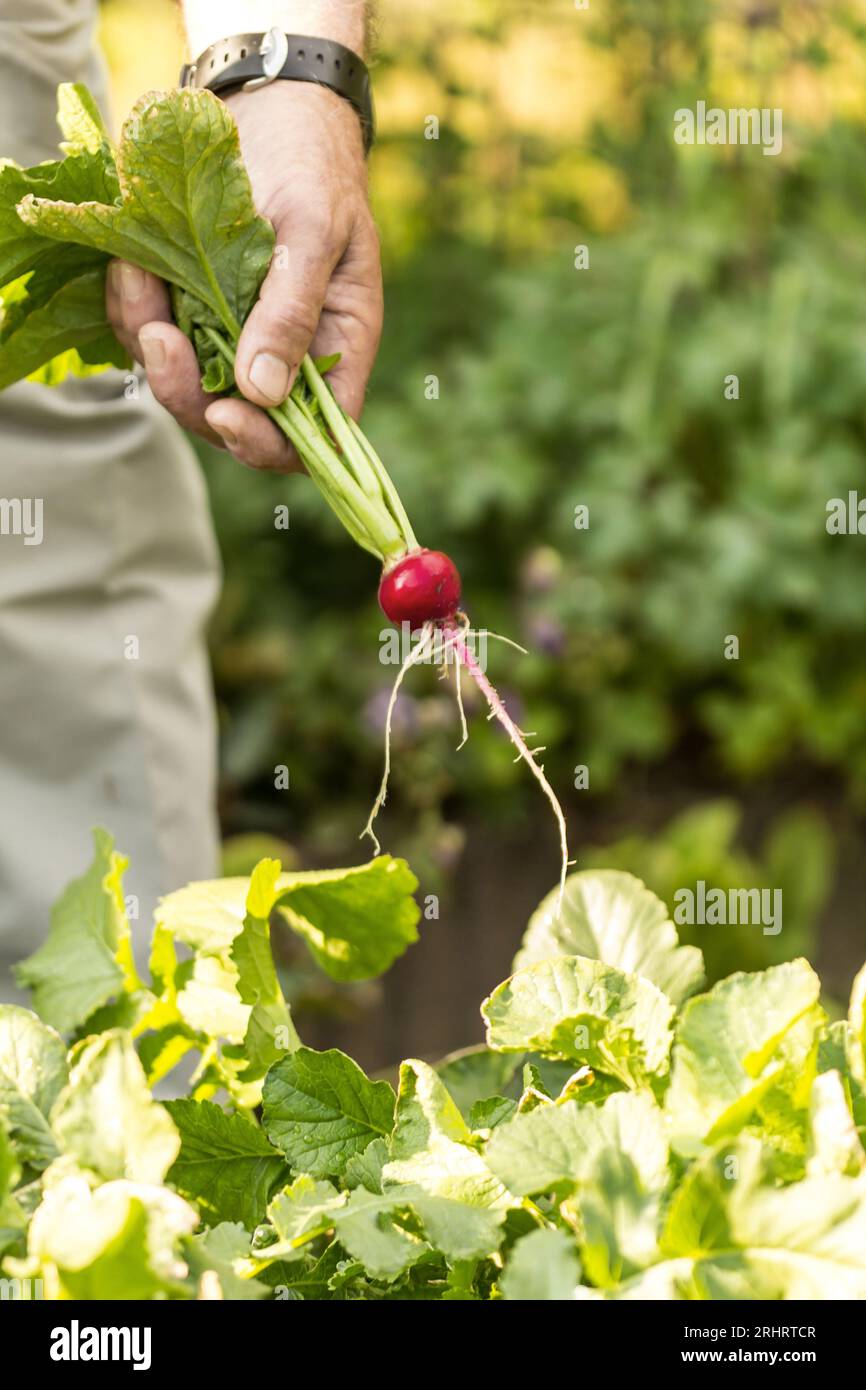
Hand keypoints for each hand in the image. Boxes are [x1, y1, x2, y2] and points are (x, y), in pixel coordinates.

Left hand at [106, 82, 382, 470]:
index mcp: (336, 351)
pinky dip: (134, 310)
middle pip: (235, 422)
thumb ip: (291, 312)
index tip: (224, 414)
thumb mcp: (312, 231)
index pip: (310, 437)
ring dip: (151, 344)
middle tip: (159, 336)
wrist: (273, 108)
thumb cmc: (313, 166)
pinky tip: (131, 266)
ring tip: (137, 275)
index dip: (266, 444)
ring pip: (185, 384)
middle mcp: (286, 359)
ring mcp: (236, 339)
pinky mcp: (193, 313)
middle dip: (188, 391)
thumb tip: (263, 390)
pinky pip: (154, 340)